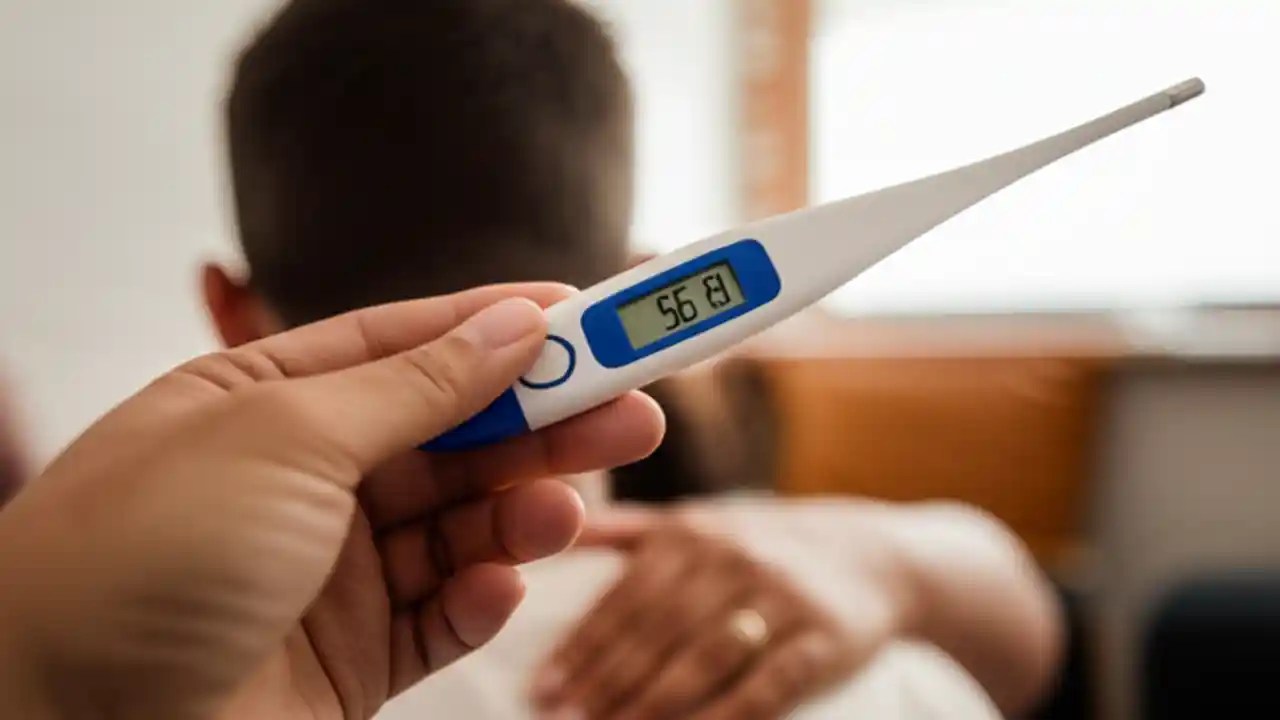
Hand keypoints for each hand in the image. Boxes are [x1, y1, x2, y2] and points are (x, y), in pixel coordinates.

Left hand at [0, 284, 663, 719]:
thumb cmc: (141, 554)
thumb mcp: (286, 436)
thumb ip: (416, 386)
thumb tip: (514, 323)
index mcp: (265, 400)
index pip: (409, 345)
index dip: (504, 329)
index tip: (593, 316)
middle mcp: (300, 482)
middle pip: (452, 438)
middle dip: (544, 423)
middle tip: (636, 411)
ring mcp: (326, 574)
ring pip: (458, 529)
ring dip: (524, 512)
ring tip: (574, 504)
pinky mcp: (348, 661)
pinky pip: (439, 618)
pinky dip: (479, 599)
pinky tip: (497, 585)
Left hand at [530, 512, 902, 719]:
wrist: (874, 555)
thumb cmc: (764, 546)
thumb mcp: (700, 522)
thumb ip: (628, 531)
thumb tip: (552, 534)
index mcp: (692, 532)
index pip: (623, 596)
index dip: (580, 646)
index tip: (541, 688)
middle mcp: (733, 557)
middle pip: (656, 629)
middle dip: (605, 680)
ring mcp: (780, 596)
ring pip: (704, 657)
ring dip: (652, 702)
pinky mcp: (822, 637)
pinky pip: (766, 685)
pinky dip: (725, 716)